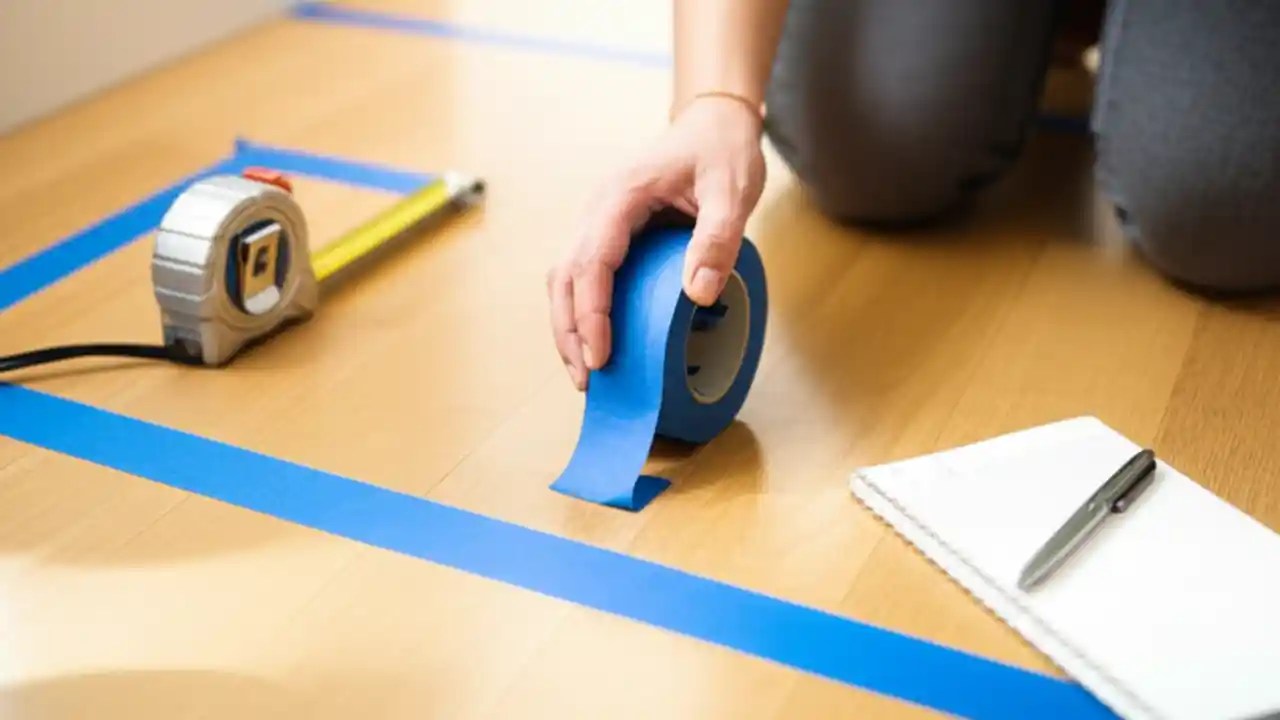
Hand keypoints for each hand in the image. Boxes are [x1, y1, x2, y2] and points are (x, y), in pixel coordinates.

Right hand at [548, 94, 766, 389]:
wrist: (713, 124)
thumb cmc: (722, 154)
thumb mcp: (732, 192)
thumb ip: (717, 239)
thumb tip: (697, 293)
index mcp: (620, 197)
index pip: (592, 262)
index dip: (591, 314)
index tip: (601, 357)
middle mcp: (597, 210)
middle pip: (564, 276)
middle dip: (570, 331)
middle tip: (587, 380)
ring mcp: (597, 222)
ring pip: (564, 279)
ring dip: (569, 326)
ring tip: (586, 373)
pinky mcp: (606, 235)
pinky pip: (582, 277)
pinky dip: (582, 312)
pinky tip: (597, 343)